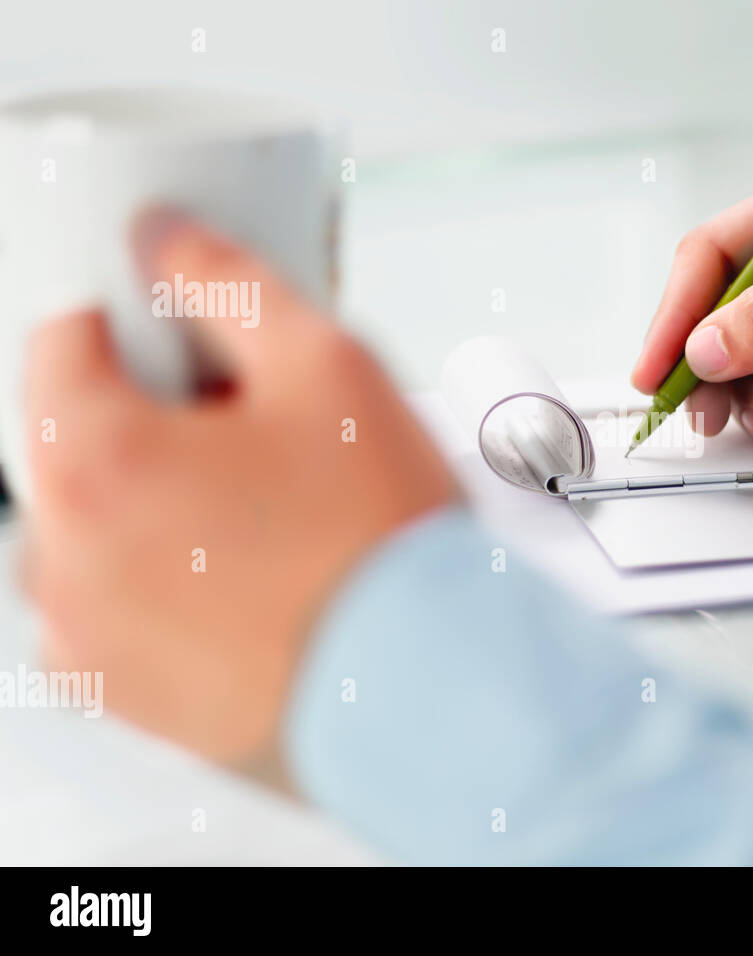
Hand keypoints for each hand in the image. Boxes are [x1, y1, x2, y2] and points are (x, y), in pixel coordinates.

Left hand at [21, 212, 459, 764]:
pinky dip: (170, 586)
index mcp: (92, 463)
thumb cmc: (380, 556)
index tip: (193, 352)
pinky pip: (121, 607)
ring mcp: (86, 636)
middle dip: (160, 426)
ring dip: (164, 508)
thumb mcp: (329, 368)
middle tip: (263, 448)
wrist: (428, 694)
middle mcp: (62, 557)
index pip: (61, 340)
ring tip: (274, 526)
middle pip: (82, 440)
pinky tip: (260, 586)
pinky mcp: (122, 694)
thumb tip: (169, 245)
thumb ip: (229, 282)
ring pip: (103, 526)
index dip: (138, 328)